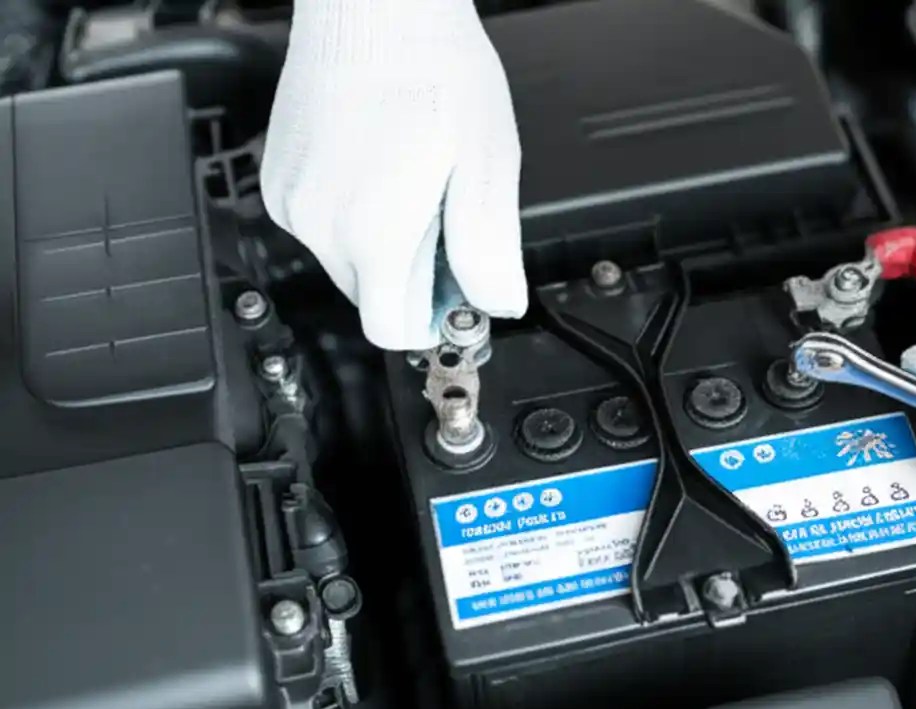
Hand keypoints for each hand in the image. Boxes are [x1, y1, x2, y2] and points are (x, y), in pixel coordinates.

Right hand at [262, 0, 525, 349]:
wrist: (373, 6)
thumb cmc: (432, 68)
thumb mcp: (486, 165)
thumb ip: (490, 249)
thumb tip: (497, 303)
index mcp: (372, 235)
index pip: (395, 330)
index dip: (436, 316)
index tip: (460, 289)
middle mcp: (318, 226)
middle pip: (372, 297)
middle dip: (414, 275)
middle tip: (446, 216)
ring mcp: (291, 202)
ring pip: (346, 262)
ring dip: (384, 242)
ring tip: (414, 180)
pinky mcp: (278, 179)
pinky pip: (322, 225)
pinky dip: (353, 213)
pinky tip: (381, 166)